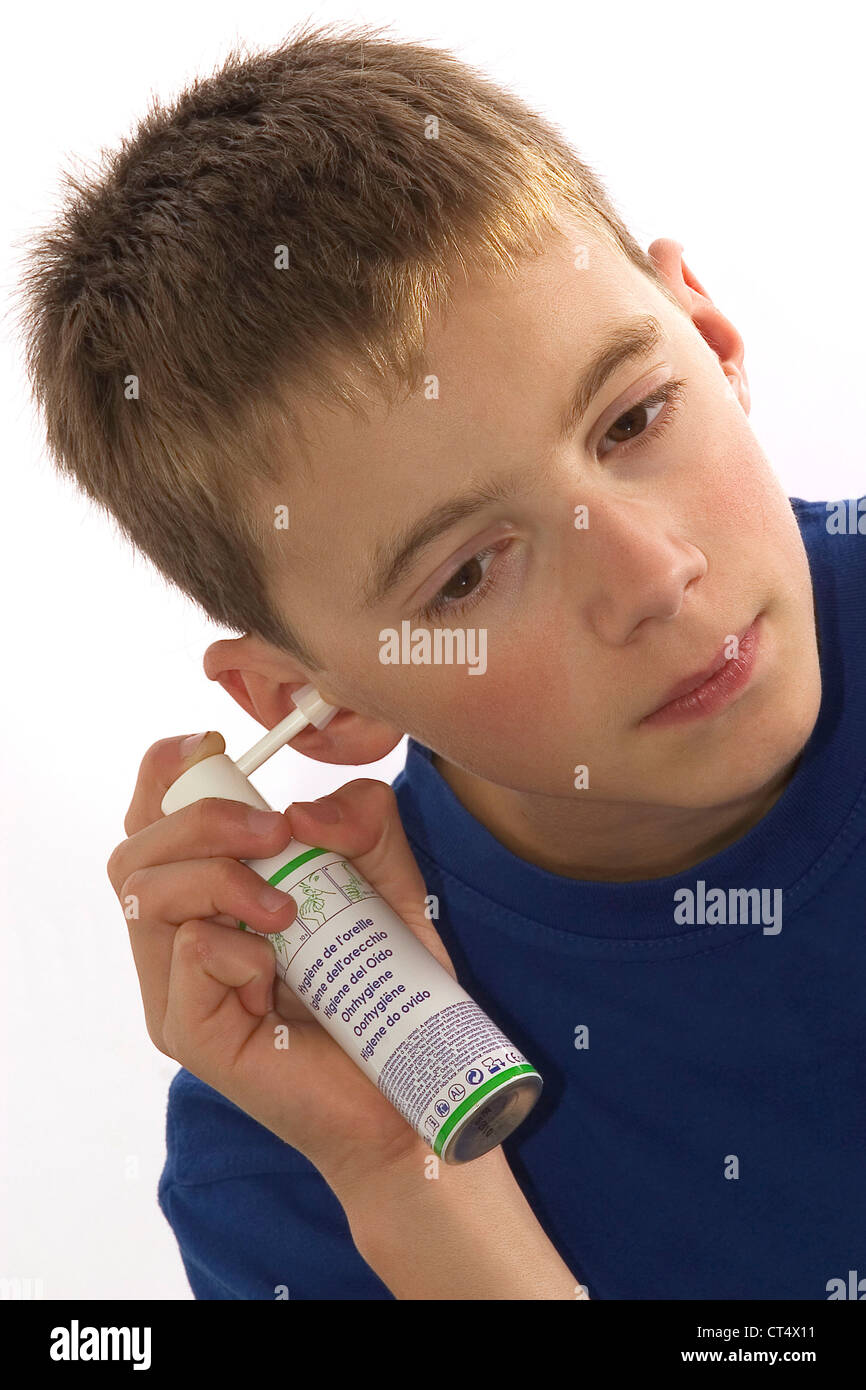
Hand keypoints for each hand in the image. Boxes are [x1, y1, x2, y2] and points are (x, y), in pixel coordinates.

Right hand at [106, 731, 457, 1201]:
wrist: (410, 1088)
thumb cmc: (387, 990)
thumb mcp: (390, 883)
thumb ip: (363, 824)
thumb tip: (304, 810)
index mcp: (208, 900)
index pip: (151, 820)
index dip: (165, 773)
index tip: (213, 746)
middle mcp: (176, 943)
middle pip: (134, 850)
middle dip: (202, 819)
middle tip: (274, 834)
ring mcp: (176, 992)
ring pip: (146, 893)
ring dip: (218, 876)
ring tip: (287, 908)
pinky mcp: (190, 1034)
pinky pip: (184, 954)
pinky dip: (235, 944)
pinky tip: (279, 973)